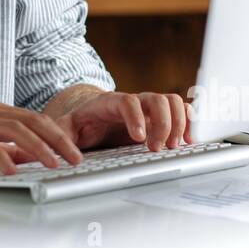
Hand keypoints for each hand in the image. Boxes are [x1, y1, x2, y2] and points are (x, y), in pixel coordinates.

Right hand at [0, 100, 83, 174]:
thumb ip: (0, 147)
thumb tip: (26, 157)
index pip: (34, 119)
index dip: (57, 134)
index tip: (74, 152)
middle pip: (31, 120)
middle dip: (57, 139)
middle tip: (76, 158)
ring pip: (14, 129)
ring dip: (38, 147)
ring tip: (53, 164)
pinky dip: (2, 156)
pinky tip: (13, 169)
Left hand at [53, 91, 193, 152]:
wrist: (95, 116)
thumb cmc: (84, 122)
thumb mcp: (68, 126)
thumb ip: (61, 133)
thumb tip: (58, 147)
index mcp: (111, 102)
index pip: (128, 101)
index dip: (136, 118)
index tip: (139, 139)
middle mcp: (134, 101)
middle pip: (156, 99)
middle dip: (162, 124)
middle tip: (157, 148)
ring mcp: (149, 107)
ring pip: (173, 101)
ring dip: (179, 123)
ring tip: (174, 146)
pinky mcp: (161, 115)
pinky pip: (182, 110)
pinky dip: (190, 123)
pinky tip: (189, 141)